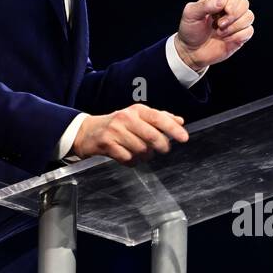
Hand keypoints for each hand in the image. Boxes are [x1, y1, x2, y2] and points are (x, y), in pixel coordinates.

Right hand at [71, 104, 188, 163]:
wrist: (88, 132)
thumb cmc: (118, 125)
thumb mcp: (138, 117)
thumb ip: (159, 118)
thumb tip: (180, 121)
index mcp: (136, 110)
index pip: (158, 118)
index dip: (173, 128)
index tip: (184, 138)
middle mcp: (126, 118)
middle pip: (152, 136)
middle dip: (161, 146)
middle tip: (163, 149)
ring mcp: (115, 131)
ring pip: (141, 150)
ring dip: (144, 155)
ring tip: (139, 152)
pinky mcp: (107, 144)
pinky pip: (128, 159)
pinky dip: (131, 161)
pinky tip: (127, 156)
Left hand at [174, 0, 254, 69]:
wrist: (191, 51)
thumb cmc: (190, 30)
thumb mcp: (190, 14)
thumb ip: (205, 5)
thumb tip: (223, 2)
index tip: (226, 9)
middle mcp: (228, 7)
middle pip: (244, 3)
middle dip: (234, 14)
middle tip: (219, 24)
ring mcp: (236, 21)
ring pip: (249, 16)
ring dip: (235, 26)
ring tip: (220, 32)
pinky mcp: (240, 34)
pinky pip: (249, 30)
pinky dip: (237, 35)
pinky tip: (225, 39)